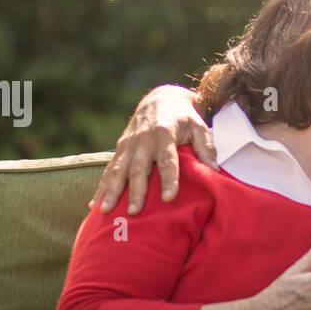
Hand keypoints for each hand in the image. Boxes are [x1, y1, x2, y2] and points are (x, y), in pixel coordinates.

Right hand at [89, 85, 215, 214]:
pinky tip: (95, 204)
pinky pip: (109, 168)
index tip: (168, 198)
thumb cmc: (184, 117)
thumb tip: (214, 171)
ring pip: (118, 169)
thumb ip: (206, 147)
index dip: (168, 179)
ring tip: (106, 210)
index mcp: (165, 133)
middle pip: (139, 168)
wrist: (160, 97)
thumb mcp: (200, 126)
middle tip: (135, 212)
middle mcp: (144, 138)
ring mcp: (129, 143)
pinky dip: (101, 186)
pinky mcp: (120, 146)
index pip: (167, 159)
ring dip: (112, 190)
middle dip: (136, 190)